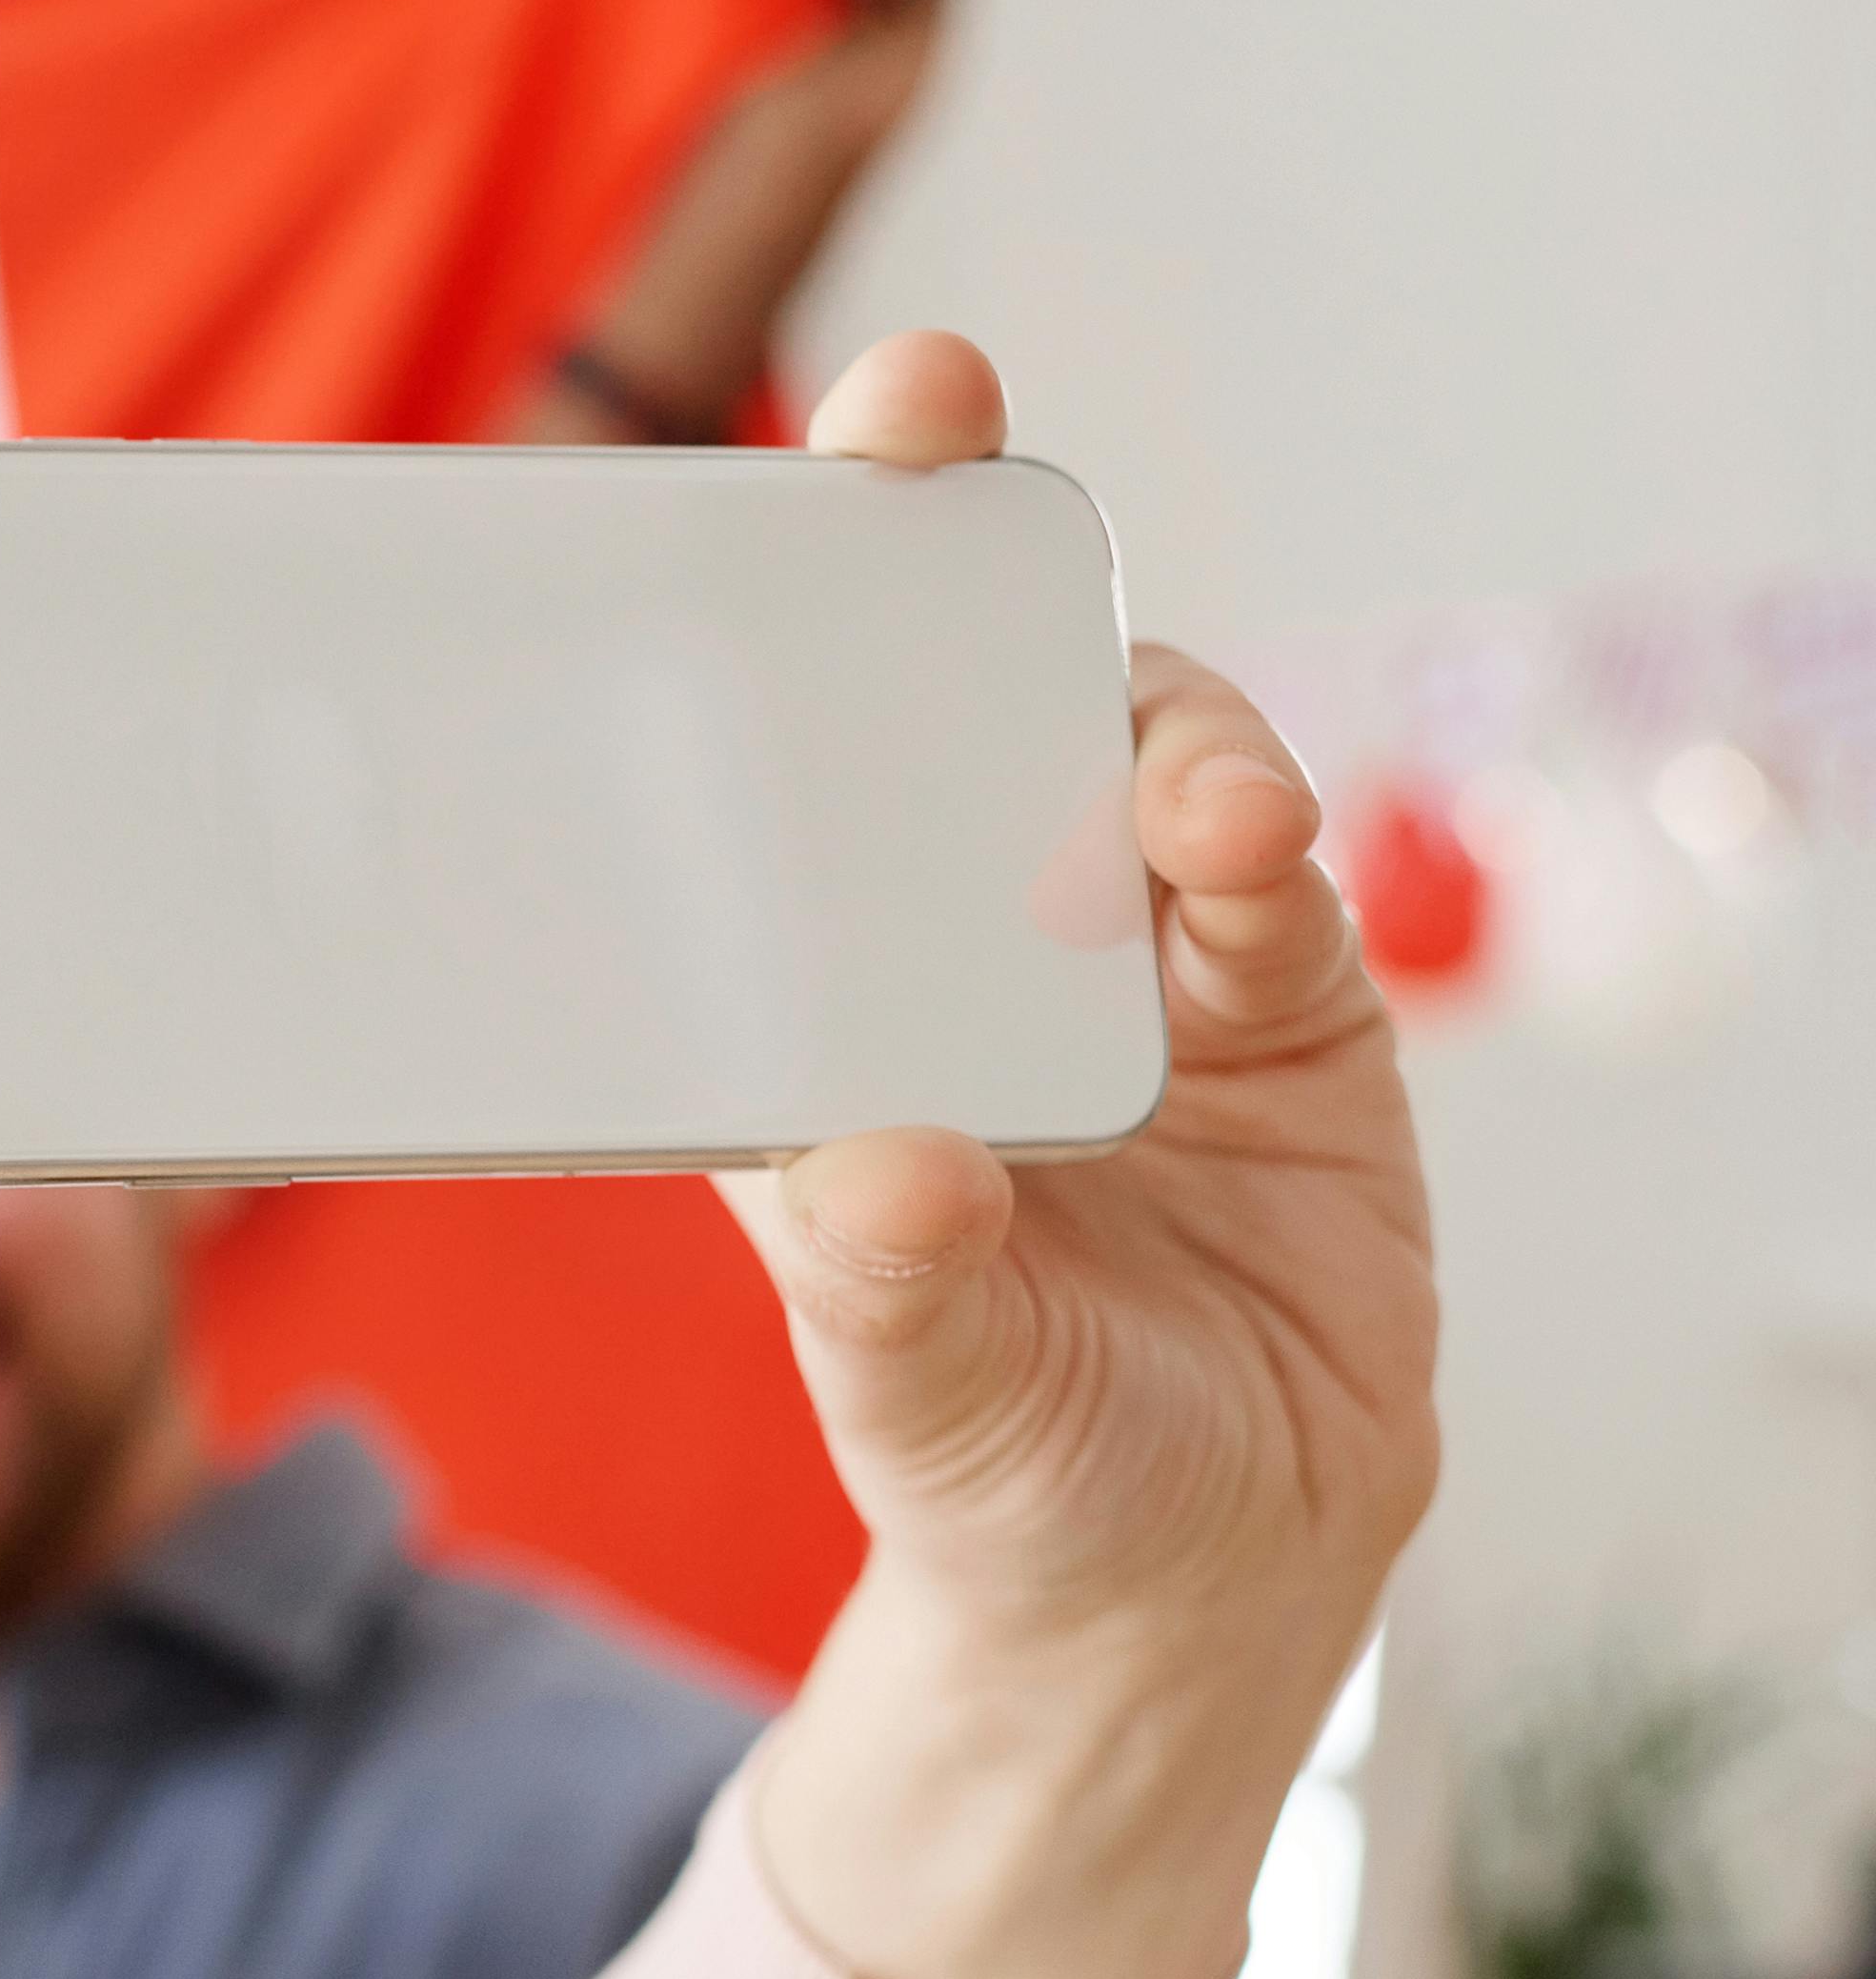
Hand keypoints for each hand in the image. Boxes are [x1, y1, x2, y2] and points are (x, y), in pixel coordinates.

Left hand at [731, 333, 1438, 1978]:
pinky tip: (1236, 848)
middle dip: (929, 536)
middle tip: (922, 411)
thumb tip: (889, 1169)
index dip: (734, 613)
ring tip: (1168, 803)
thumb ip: (889, 1284)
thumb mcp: (916, 1390)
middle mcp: (946, 936)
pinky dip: (1251, 837)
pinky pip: (1257, 869)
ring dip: (1137, 730)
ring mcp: (1115, 945)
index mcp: (801, 1001)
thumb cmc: (999, 1456)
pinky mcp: (1272, 992)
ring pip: (1114, 748)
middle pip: (935, 684)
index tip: (706, 487)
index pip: (750, 772)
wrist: (1194, 1567)